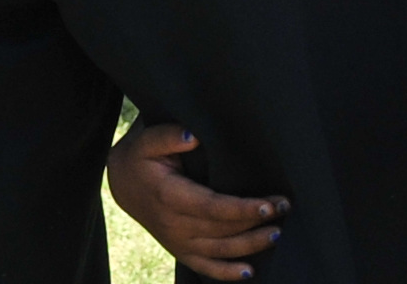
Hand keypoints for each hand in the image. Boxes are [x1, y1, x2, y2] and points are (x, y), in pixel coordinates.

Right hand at [106, 118, 288, 278]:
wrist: (122, 185)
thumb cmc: (141, 159)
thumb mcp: (147, 141)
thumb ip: (168, 136)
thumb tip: (193, 136)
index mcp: (169, 196)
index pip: (214, 207)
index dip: (243, 209)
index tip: (269, 204)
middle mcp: (174, 224)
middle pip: (223, 230)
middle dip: (256, 222)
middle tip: (284, 209)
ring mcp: (177, 242)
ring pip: (220, 250)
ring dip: (251, 245)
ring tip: (277, 234)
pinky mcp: (180, 251)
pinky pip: (206, 268)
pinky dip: (227, 273)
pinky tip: (249, 271)